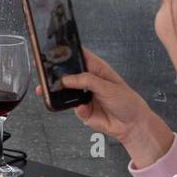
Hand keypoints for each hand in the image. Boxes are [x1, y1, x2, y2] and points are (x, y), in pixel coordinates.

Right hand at [37, 47, 171, 167]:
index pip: (79, 56)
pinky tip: (83, 108)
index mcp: (96, 69)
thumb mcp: (108, 87)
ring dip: (58, 92)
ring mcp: (84, 95)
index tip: (54, 51)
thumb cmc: (127, 101)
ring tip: (51, 91)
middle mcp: (88, 81)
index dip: (67, 52)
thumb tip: (67, 79)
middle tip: (44, 74)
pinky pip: (71, 107)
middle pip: (67, 74)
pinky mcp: (82, 109)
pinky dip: (76, 108)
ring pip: (65, 91)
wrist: (131, 125)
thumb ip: (86, 81)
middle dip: (56, 75)